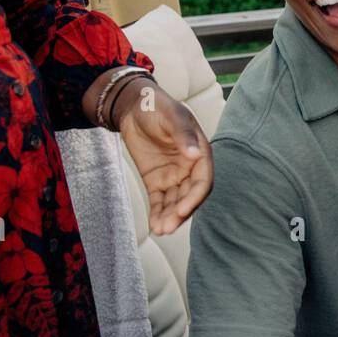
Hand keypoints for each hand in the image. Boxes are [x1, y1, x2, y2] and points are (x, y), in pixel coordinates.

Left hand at [114, 78, 212, 234]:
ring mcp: (173, 175)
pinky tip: (154, 226)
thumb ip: (183, 135)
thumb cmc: (157, 106)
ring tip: (160, 230)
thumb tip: (195, 155)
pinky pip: (159, 200)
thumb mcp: (171, 117)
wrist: (133, 106)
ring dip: (169, 217)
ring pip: (174, 202)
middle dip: (180, 213)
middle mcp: (189, 168)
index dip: (195, 197)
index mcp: (200, 153)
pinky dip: (157, 213)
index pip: (203, 181)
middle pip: (189, 196)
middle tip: (168, 226)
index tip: (182, 209)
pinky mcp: (156, 180)